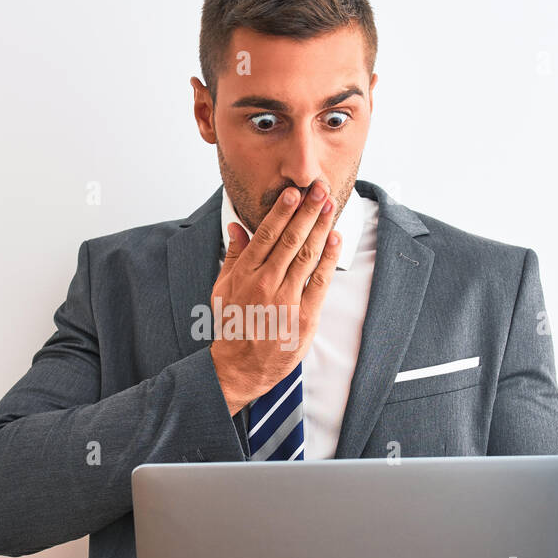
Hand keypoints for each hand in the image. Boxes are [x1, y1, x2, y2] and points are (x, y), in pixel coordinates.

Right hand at [209, 179, 341, 415]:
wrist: (241, 367)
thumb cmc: (232, 327)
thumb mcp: (223, 288)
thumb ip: (233, 255)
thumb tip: (237, 227)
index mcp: (245, 275)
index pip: (267, 235)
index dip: (282, 212)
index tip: (294, 193)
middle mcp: (266, 284)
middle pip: (291, 240)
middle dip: (307, 212)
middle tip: (319, 190)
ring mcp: (286, 300)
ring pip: (307, 256)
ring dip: (321, 228)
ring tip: (329, 206)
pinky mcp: (304, 316)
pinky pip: (320, 281)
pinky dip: (328, 258)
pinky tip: (334, 239)